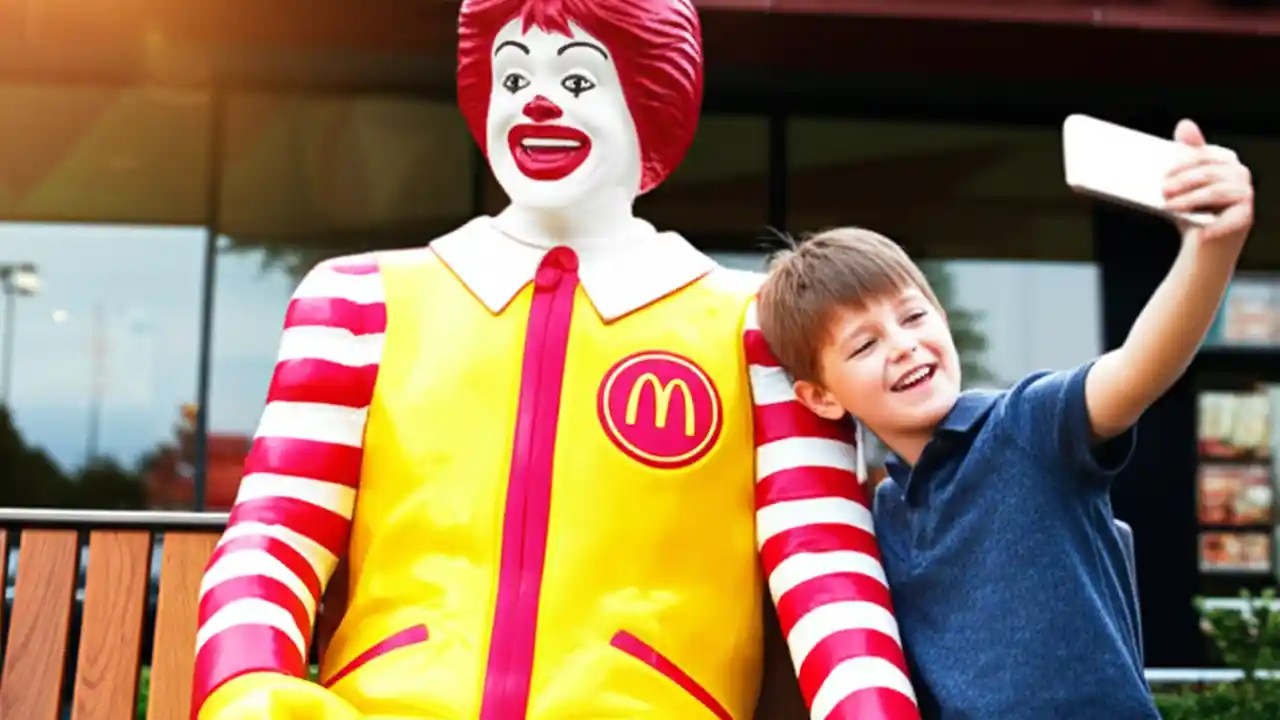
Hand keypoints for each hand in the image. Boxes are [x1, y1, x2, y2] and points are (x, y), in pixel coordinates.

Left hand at [1162, 119, 1253, 246]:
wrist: (1203, 246)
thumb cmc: (1193, 212)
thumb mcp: (1183, 183)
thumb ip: (1184, 156)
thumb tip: (1185, 124)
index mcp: (1224, 161)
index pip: (1203, 155)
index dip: (1182, 164)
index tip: (1162, 174)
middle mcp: (1238, 174)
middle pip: (1208, 172)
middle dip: (1183, 181)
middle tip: (1162, 190)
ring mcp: (1244, 193)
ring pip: (1215, 191)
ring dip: (1190, 199)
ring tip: (1169, 206)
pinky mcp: (1245, 215)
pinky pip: (1228, 216)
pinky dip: (1212, 222)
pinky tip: (1197, 227)